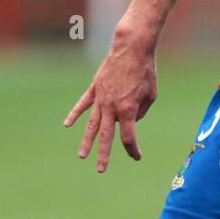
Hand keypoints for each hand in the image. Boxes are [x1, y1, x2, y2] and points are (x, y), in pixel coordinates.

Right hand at [64, 32, 157, 171]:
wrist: (132, 48)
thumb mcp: (151, 94)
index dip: (132, 149)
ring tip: (82, 156)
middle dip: (104, 154)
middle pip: (106, 136)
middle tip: (101, 170)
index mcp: (128, 110)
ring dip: (87, 141)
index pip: (128, 137)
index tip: (137, 156)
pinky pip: (83, 104)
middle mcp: (111, 106)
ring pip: (91, 124)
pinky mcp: (95, 88)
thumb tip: (130, 121)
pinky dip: (74, 114)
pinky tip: (67, 125)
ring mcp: (101, 97)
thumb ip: (140, 112)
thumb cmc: (146, 71)